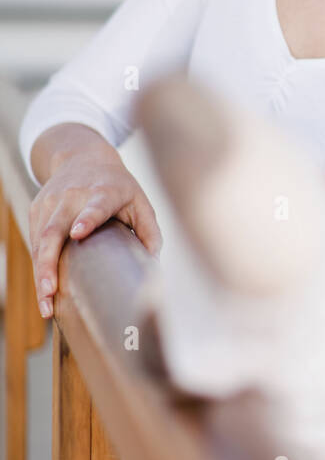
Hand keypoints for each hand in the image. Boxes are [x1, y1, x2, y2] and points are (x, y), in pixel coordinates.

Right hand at [28, 148, 162, 318]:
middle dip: (49, 263)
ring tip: (47, 305)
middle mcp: (72, 196)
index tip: (77, 233)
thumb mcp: (139, 201)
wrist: (81, 155)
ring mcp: (50, 202)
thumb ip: (150, 231)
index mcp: (103, 193)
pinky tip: (45, 290)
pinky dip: (38, 267)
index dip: (87, 219)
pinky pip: (35, 242)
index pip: (94, 206)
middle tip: (49, 292)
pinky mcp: (37, 209)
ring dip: (41, 274)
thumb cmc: (117, 186)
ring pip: (40, 241)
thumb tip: (154, 264)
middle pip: (55, 231)